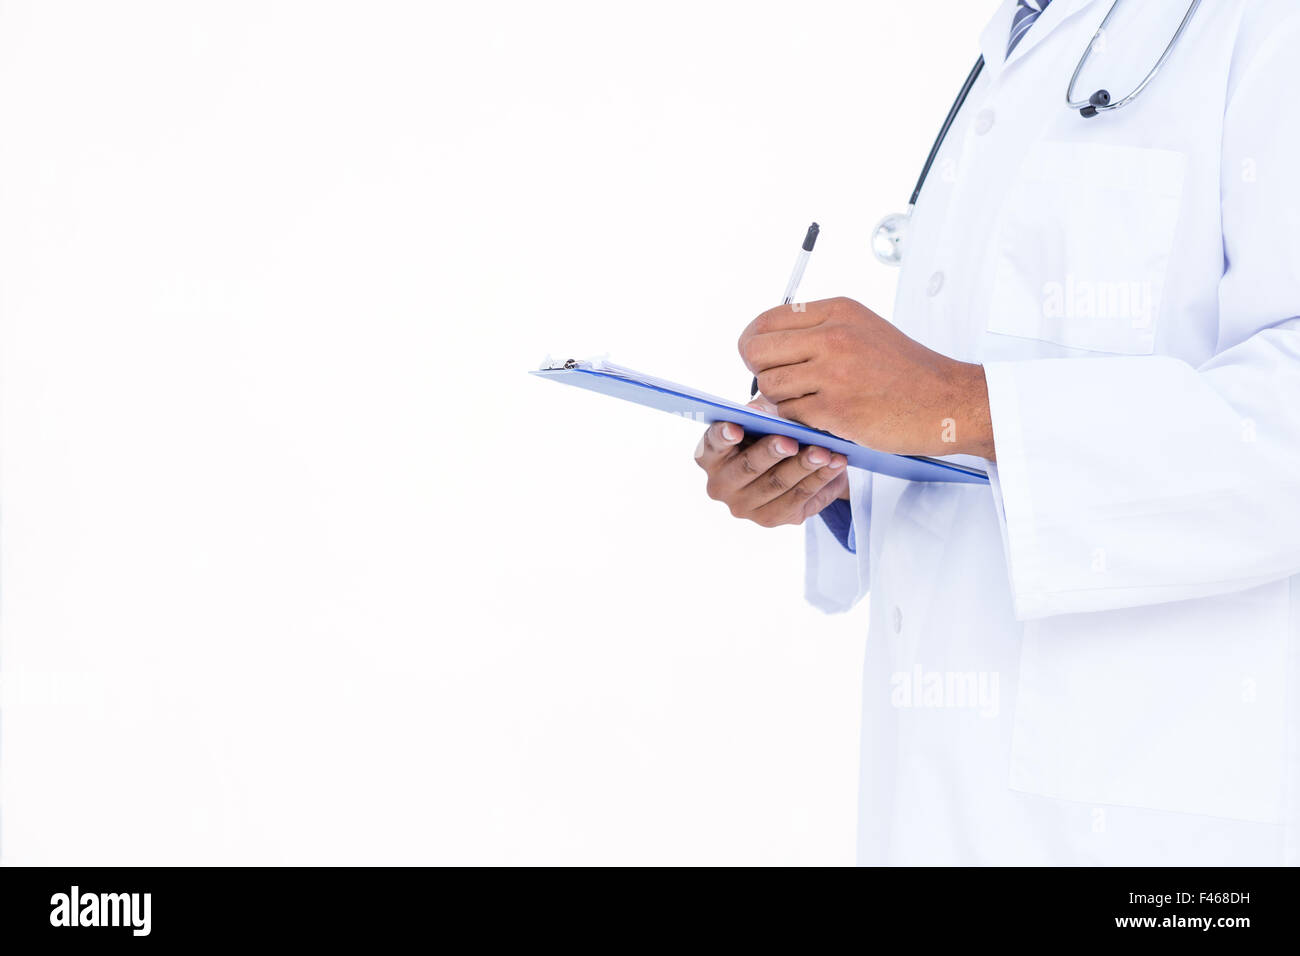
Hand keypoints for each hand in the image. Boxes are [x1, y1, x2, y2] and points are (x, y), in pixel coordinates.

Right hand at [694, 402, 847, 527]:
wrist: (787, 463)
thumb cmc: (766, 433)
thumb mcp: (762, 418)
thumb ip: (760, 413)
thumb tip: (761, 411)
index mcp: (710, 456)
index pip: (712, 444)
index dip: (723, 436)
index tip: (735, 428)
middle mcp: (720, 485)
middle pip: (748, 467)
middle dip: (772, 452)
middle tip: (792, 441)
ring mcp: (744, 506)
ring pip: (778, 484)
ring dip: (804, 466)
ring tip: (824, 451)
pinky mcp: (771, 519)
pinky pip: (800, 498)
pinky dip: (821, 479)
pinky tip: (836, 464)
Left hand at [737, 297, 994, 459]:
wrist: (949, 400)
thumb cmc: (906, 372)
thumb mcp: (863, 331)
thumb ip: (816, 336)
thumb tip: (761, 351)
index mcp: (838, 311)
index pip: (765, 321)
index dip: (754, 344)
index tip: (762, 360)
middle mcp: (833, 336)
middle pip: (755, 352)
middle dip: (759, 372)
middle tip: (780, 386)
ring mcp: (834, 373)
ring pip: (769, 386)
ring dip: (780, 401)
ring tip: (808, 404)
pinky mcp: (837, 409)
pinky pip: (789, 415)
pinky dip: (798, 422)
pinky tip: (822, 420)